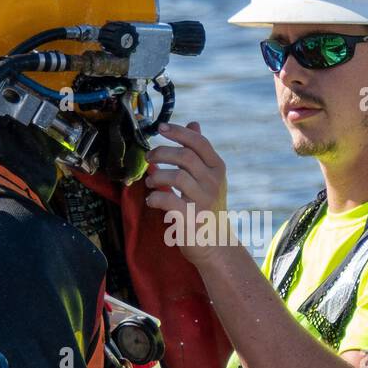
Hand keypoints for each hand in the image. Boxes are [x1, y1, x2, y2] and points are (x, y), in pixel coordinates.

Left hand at [143, 122, 230, 266]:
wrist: (215, 244)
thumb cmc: (207, 207)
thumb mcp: (209, 177)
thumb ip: (200, 152)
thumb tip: (194, 123)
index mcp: (218, 169)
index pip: (199, 143)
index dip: (179, 132)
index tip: (160, 128)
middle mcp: (214, 183)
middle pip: (185, 157)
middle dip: (162, 153)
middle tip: (149, 157)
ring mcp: (204, 201)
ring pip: (177, 177)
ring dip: (157, 176)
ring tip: (151, 181)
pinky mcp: (191, 219)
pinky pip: (168, 201)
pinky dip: (155, 197)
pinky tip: (152, 200)